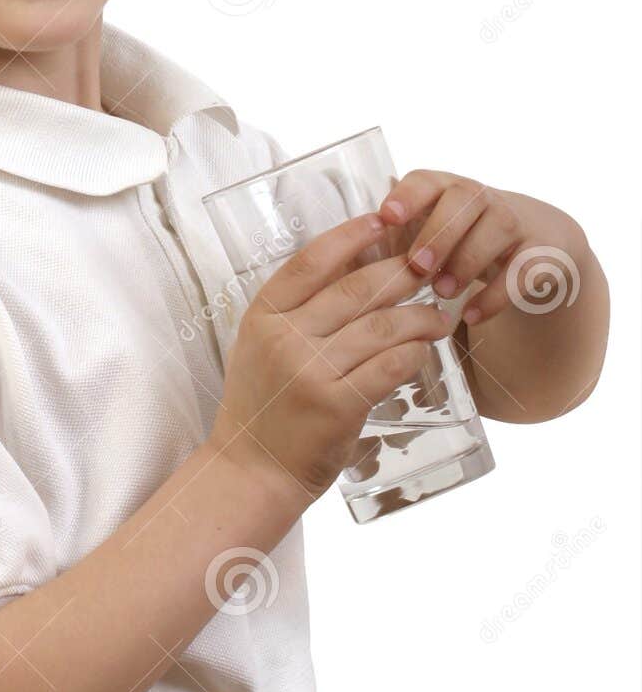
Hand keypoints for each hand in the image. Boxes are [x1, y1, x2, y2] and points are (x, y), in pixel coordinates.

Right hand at [210, 210, 458, 500]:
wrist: (252, 472)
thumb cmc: (263, 408)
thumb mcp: (261, 348)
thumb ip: (296, 312)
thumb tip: (351, 268)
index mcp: (263, 316)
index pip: (312, 260)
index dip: (352, 234)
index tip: (384, 219)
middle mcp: (285, 337)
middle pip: (356, 287)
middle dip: (402, 272)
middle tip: (431, 269)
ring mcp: (311, 370)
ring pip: (382, 325)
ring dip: (420, 315)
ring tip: (439, 316)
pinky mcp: (338, 404)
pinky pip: (390, 365)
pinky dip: (414, 352)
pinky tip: (424, 350)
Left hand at [378, 170, 586, 328]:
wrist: (538, 246)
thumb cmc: (463, 242)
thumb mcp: (432, 234)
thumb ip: (396, 241)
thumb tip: (342, 262)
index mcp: (446, 189)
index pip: (427, 180)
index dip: (408, 196)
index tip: (387, 217)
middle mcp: (483, 198)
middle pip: (465, 198)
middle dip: (439, 232)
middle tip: (418, 266)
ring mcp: (517, 222)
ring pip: (497, 227)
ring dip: (466, 261)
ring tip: (442, 291)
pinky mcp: (543, 252)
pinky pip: (525, 268)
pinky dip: (496, 295)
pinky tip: (471, 315)